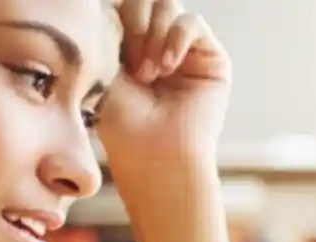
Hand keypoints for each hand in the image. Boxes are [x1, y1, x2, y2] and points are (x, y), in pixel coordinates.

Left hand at [99, 0, 231, 172]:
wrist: (151, 154)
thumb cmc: (120, 120)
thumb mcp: (104, 61)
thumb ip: (112, 22)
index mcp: (129, 43)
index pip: (124, 3)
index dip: (115, 15)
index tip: (106, 49)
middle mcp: (158, 43)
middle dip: (133, 24)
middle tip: (129, 64)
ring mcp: (186, 50)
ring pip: (168, 5)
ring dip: (152, 35)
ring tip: (148, 73)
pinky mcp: (211, 58)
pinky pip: (193, 23)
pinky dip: (175, 38)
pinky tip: (166, 67)